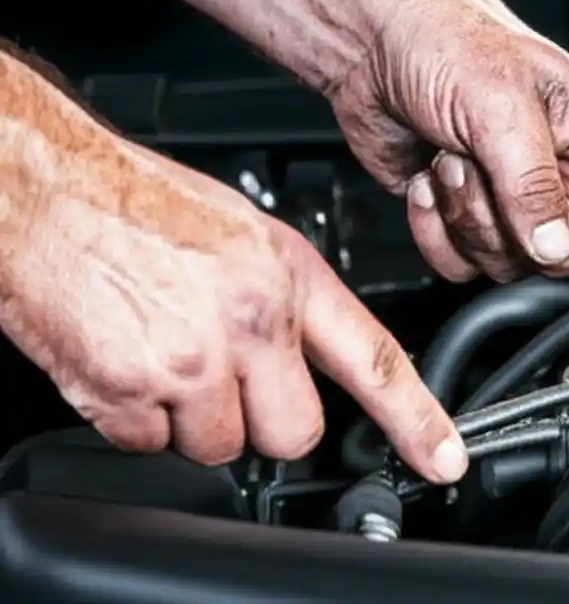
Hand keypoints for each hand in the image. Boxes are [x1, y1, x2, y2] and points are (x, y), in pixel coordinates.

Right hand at [0, 113, 465, 483]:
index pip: (374, 360)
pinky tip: (124, 360)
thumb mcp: (245, 233)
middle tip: (225, 374)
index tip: (443, 458)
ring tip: (161, 349)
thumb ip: (287, 299)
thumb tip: (306, 353)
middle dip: (262, 419)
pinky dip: (133, 419)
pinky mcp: (128, 391)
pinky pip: (147, 444)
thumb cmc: (136, 203)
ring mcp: (190, 361)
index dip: (416, 418)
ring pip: (217, 445)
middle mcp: (250, 321)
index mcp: (288, 277)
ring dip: (191, 418)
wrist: (44, 191)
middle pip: (292, 433)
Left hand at [329, 0, 568, 297]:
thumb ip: (535, 183)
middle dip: (514, 224)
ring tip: (453, 157)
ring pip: (511, 265)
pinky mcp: (468, 216)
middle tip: (482, 165)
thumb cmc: (445, 36)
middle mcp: (564, 178)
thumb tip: (556, 248)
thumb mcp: (499, 103)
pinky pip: (463, 266)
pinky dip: (436, 231)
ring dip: (468, 219)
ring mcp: (515, 201)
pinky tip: (429, 180)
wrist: (372, 37)